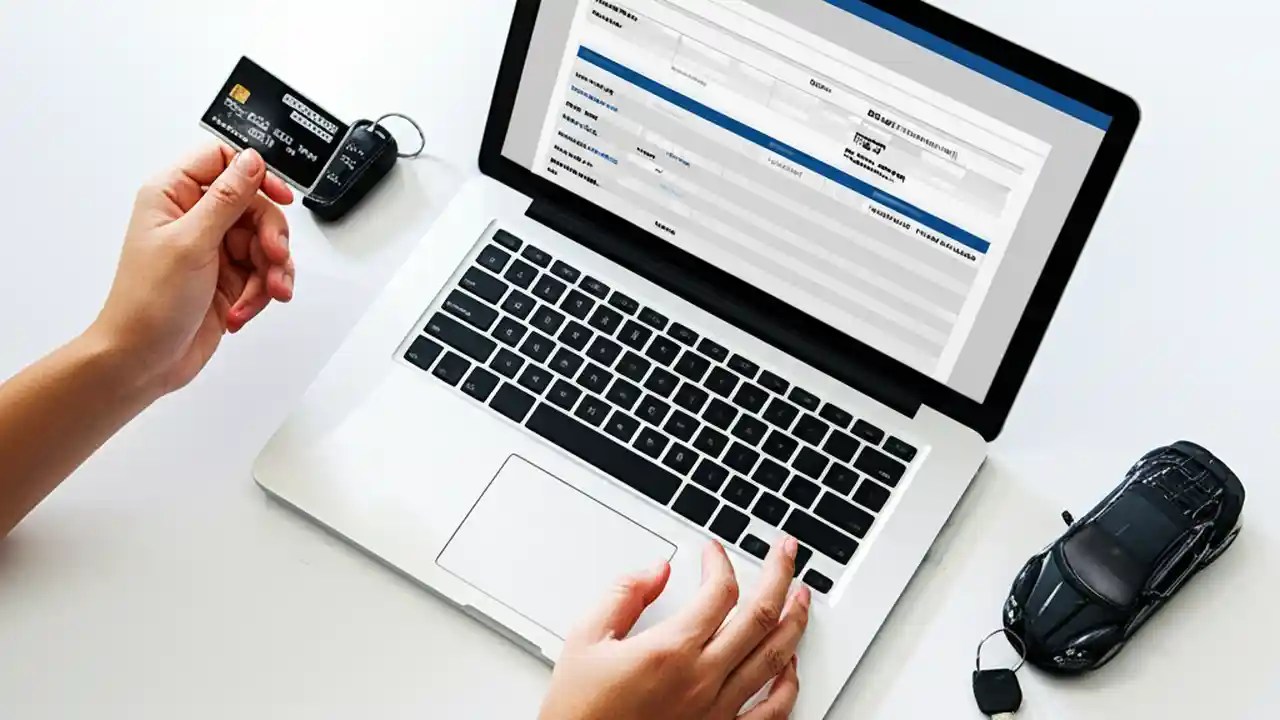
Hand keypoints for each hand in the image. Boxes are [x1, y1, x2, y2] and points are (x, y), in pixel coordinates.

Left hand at [89, 146, 294, 395]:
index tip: (280, 196)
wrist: (142, 360)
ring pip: (264, 242)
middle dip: (270, 235)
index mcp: (173, 196)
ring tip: (268, 293)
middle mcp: (193, 218)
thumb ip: (227, 198)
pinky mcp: (227, 279)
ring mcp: (212, 249)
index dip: (256, 174)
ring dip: (271, 270)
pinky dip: (261, 292)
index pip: (223, 160)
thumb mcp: (192, 242)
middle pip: (254, 206)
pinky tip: (244, 309)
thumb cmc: (148, 303)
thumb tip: (252, 161)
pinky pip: (262, 273)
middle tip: (273, 257)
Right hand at [540, 539, 810, 719]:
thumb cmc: (579, 712)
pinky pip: (773, 711)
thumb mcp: (585, 640)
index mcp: (669, 652)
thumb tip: (657, 570)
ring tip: (803, 595)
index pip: (719, 592)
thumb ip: (623, 595)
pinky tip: (791, 663)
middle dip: (779, 574)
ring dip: (795, 620)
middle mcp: (702, 679)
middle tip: (786, 551)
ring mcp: (717, 710)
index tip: (715, 552)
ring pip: (775, 657)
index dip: (722, 562)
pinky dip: (790, 684)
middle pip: (760, 615)